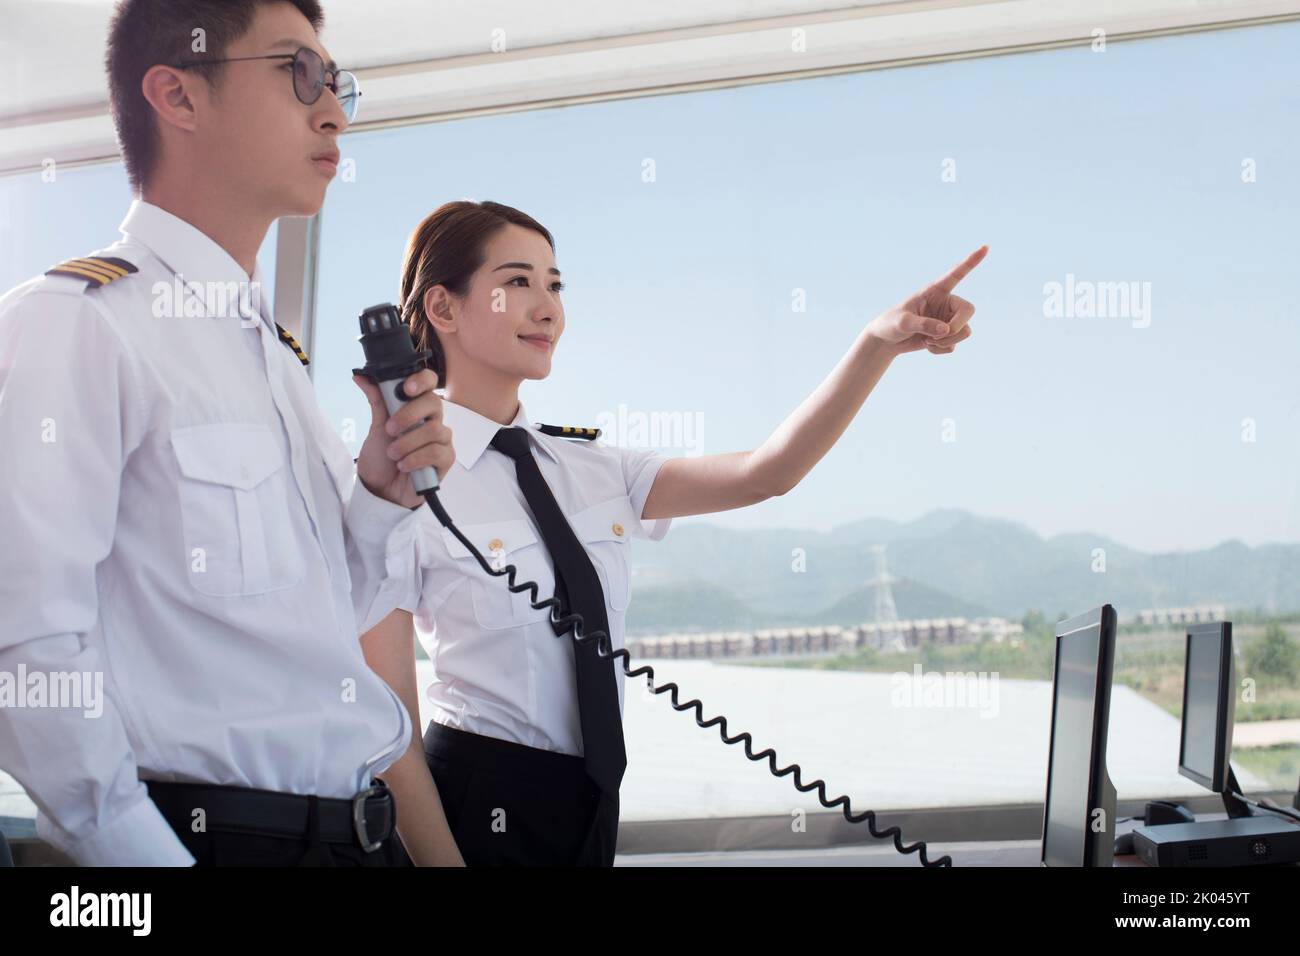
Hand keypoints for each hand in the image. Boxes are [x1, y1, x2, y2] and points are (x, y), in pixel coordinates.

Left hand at [352, 368, 454, 507]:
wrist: (382, 490)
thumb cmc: (382, 458)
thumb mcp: (376, 427)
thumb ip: (377, 401)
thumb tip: (361, 377)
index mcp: (417, 407)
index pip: (429, 382)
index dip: (421, 380)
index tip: (405, 388)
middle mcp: (433, 420)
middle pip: (434, 403)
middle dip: (408, 415)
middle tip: (389, 429)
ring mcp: (441, 439)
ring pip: (433, 430)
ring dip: (407, 443)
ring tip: (393, 455)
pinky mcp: (445, 459)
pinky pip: (436, 452)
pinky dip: (415, 459)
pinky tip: (404, 466)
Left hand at [866, 245, 987, 355]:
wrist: (886, 342)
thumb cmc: (890, 324)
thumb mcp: (903, 323)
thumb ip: (923, 324)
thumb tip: (946, 330)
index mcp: (934, 291)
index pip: (956, 274)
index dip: (971, 262)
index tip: (985, 247)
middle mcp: (945, 303)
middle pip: (968, 311)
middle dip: (956, 327)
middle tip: (939, 335)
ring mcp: (947, 319)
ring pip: (965, 331)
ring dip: (948, 341)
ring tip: (928, 341)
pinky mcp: (946, 334)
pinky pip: (955, 344)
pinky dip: (942, 349)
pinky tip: (927, 346)